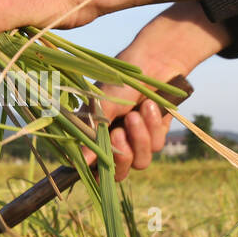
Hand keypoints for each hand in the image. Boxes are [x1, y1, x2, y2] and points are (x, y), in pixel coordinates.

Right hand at [82, 2, 232, 181]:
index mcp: (97, 137)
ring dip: (138, 137)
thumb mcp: (102, 105)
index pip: (95, 169)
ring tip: (135, 113)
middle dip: (121, 156)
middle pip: (119, 173)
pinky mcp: (157, 134)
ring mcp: (137, 140)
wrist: (152, 62)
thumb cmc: (121, 80)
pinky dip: (153, 125)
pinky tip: (149, 106)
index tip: (98, 166)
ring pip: (140, 161)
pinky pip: (157, 145)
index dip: (97, 174)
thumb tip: (80, 162)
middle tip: (118, 133)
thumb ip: (93, 134)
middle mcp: (117, 143)